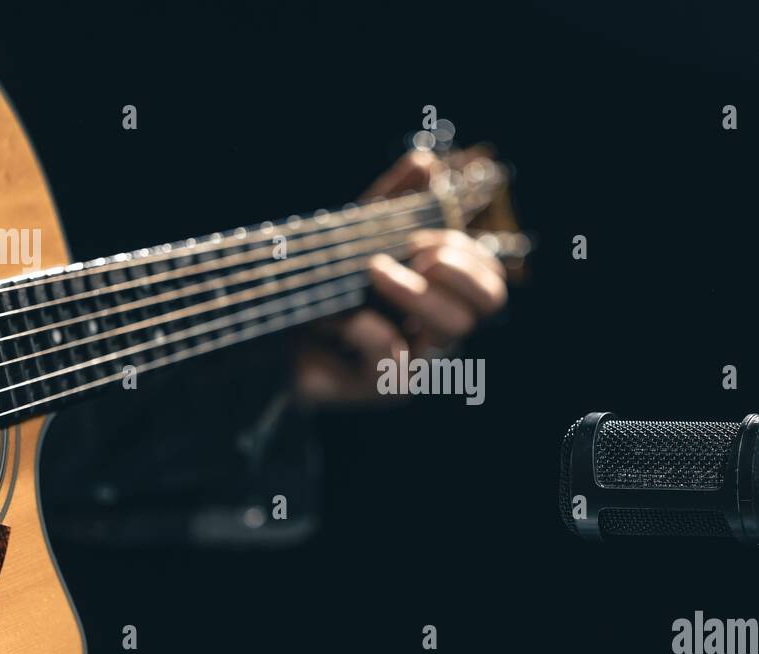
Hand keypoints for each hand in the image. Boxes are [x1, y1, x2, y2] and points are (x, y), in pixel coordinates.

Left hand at [294, 151, 505, 404]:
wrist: (266, 330)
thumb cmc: (320, 284)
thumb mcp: (358, 234)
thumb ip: (393, 199)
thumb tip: (427, 162)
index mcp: (439, 299)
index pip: (492, 284)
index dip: (471, 256)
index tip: (422, 239)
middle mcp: (435, 333)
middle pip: (487, 302)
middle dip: (454, 267)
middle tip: (411, 253)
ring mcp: (414, 363)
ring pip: (451, 328)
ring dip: (415, 290)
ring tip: (372, 270)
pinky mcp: (380, 387)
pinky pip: (396, 356)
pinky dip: (370, 328)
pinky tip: (342, 319)